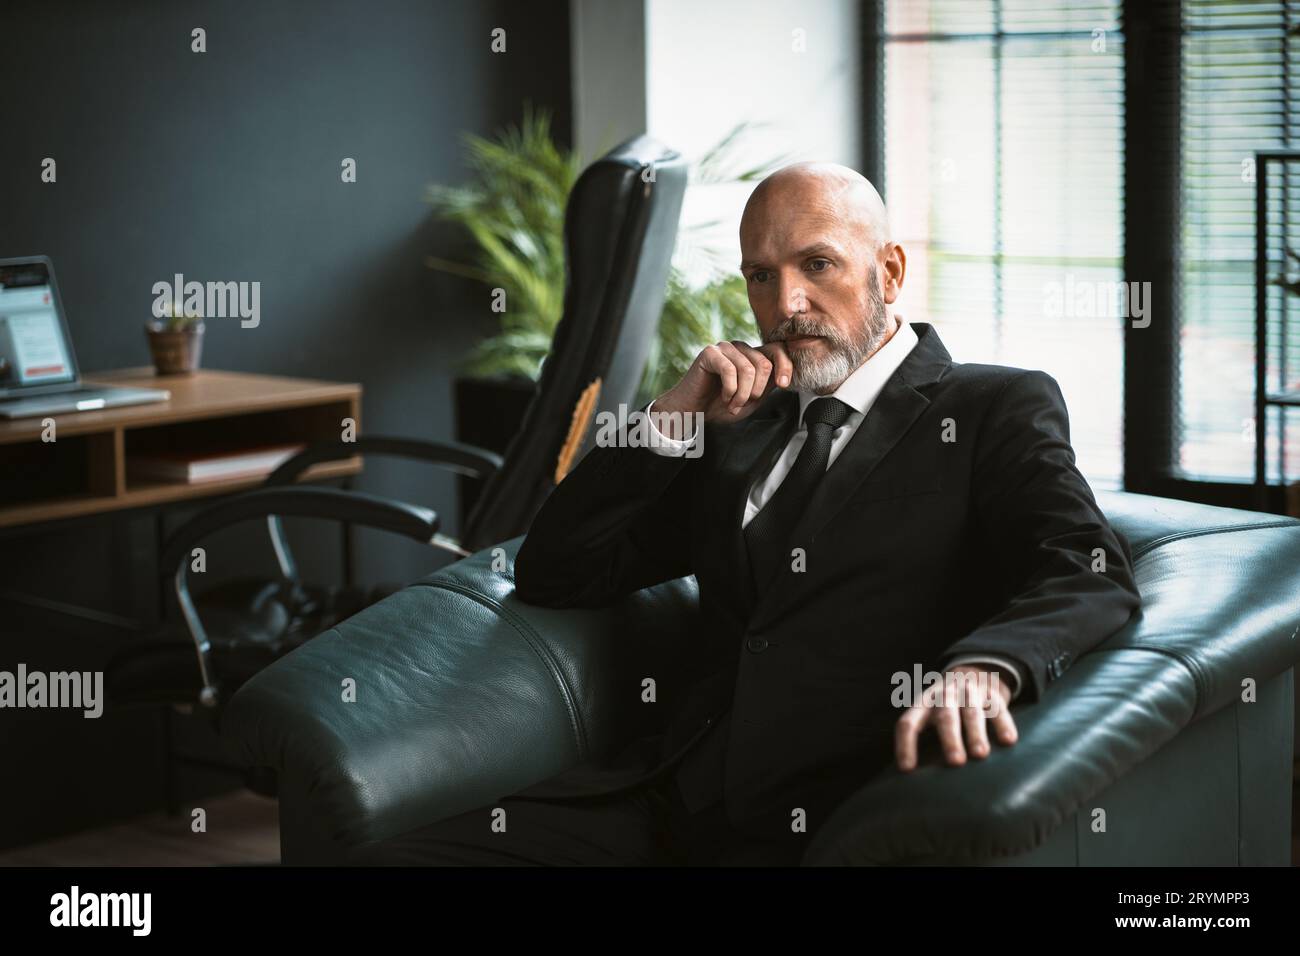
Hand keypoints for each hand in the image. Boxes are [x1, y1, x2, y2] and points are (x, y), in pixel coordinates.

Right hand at [652, 340, 794, 428]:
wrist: (693, 412)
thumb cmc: (721, 406)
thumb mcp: (753, 398)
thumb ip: (768, 384)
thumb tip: (786, 375)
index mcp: (752, 355)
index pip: (777, 349)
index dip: (785, 366)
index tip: (783, 384)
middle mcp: (739, 348)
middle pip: (764, 363)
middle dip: (757, 390)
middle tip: (743, 404)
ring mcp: (724, 348)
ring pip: (748, 369)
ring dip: (742, 395)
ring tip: (732, 405)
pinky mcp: (710, 353)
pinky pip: (730, 370)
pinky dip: (729, 390)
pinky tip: (723, 397)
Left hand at [894, 665, 1017, 771]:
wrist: (973, 671)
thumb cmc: (946, 707)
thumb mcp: (929, 714)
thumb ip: (924, 740)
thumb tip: (918, 783)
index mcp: (923, 704)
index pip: (908, 723)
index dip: (905, 745)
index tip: (907, 769)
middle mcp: (944, 696)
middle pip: (945, 717)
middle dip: (950, 739)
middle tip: (955, 763)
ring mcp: (969, 693)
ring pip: (972, 712)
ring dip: (976, 733)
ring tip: (980, 755)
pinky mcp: (992, 694)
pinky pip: (998, 708)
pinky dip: (1003, 724)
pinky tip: (1008, 741)